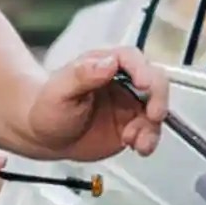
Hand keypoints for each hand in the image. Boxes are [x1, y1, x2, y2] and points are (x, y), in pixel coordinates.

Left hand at [25, 47, 168, 161]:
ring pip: (156, 107)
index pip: (130, 58)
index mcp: (103, 64)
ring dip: (152, 124)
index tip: (144, 84)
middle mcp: (122, 80)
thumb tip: (108, 62)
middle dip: (158, 97)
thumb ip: (82, 75)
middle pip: (153, 79)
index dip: (142, 69)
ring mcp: (130, 103)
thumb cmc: (49, 108)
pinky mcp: (133, 124)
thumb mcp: (60, 91)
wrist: (47, 137)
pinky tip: (136, 146)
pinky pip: (150, 130)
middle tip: (153, 114)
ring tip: (135, 140)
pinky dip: (149, 139)